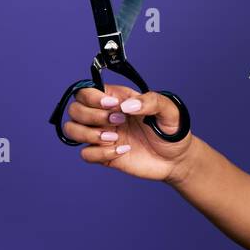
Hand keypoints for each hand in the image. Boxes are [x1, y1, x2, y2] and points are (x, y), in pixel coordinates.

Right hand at [62, 83, 194, 182]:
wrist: (177, 158)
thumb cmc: (172, 129)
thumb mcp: (169, 110)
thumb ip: (151, 101)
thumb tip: (126, 106)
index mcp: (116, 99)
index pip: (86, 91)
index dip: (93, 97)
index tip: (114, 105)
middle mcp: (104, 115)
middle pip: (74, 109)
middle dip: (92, 116)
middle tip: (120, 121)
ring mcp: (102, 135)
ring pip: (71, 130)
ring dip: (88, 134)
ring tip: (114, 138)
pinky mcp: (104, 155)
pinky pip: (86, 154)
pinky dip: (100, 153)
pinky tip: (122, 151)